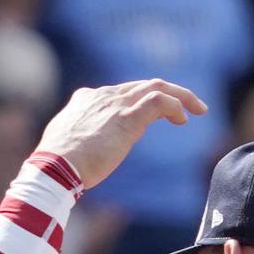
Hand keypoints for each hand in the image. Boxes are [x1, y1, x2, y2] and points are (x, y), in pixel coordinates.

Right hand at [36, 79, 209, 191]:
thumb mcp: (67, 146)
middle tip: (190, 106)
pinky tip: (184, 119)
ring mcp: (116, 104)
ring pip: (156, 87)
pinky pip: (159, 102)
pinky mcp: (127, 117)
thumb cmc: (58, 166)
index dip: (141, 101)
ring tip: (198, 109)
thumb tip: (82, 155)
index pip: (121, 92)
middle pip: (143, 85)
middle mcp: (103, 96)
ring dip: (180, 96)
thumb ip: (79, 142)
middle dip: (169, 92)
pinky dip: (175, 106)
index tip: (156, 115)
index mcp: (87, 100)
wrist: (54, 167)